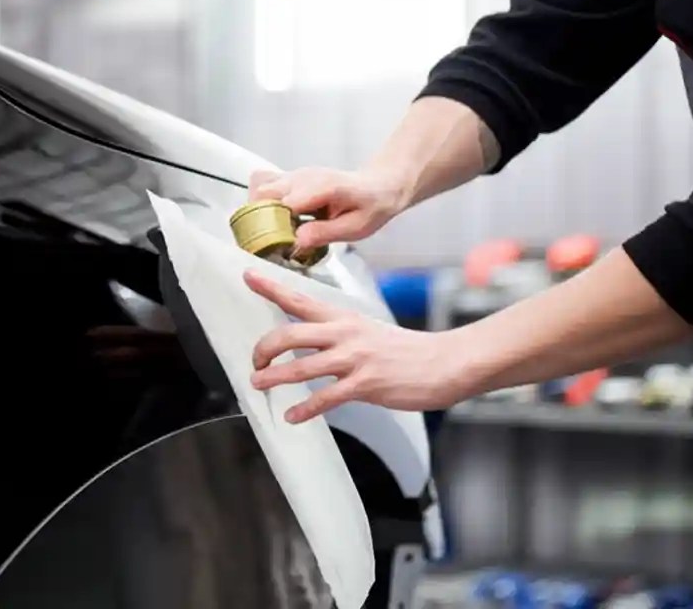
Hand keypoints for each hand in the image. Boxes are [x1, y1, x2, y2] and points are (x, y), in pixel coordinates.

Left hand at [244, 269, 474, 421]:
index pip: (299, 299)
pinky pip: (326, 398)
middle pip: (289, 334)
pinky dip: (304, 409)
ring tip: (259, 384)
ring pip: (301, 367)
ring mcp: (354, 359)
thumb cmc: (406, 350)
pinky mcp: (365, 384)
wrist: (444, 362)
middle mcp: (344, 334)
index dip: (271, 287)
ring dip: (274, 377)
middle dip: (263, 348)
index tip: (247, 277)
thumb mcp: (367, 330)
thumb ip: (337, 336)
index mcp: (343, 318)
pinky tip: (292, 415)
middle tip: (254, 360)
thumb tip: (310, 345)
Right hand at [248, 166, 408, 248]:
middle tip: (270, 242)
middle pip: (263, 193)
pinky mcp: (291, 177)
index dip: (275, 227)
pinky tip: (275, 218)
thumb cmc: (370, 207)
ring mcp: (296, 174)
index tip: (274, 247)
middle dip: (260, 219)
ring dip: (259, 210)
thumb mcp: (356, 228)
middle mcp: (305, 177)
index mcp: (323, 188)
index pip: (284, 204)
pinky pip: (264, 184)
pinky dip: (262, 201)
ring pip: (259, 186)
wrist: (378, 186)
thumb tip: (295, 241)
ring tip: (271, 232)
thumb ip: (325, 233)